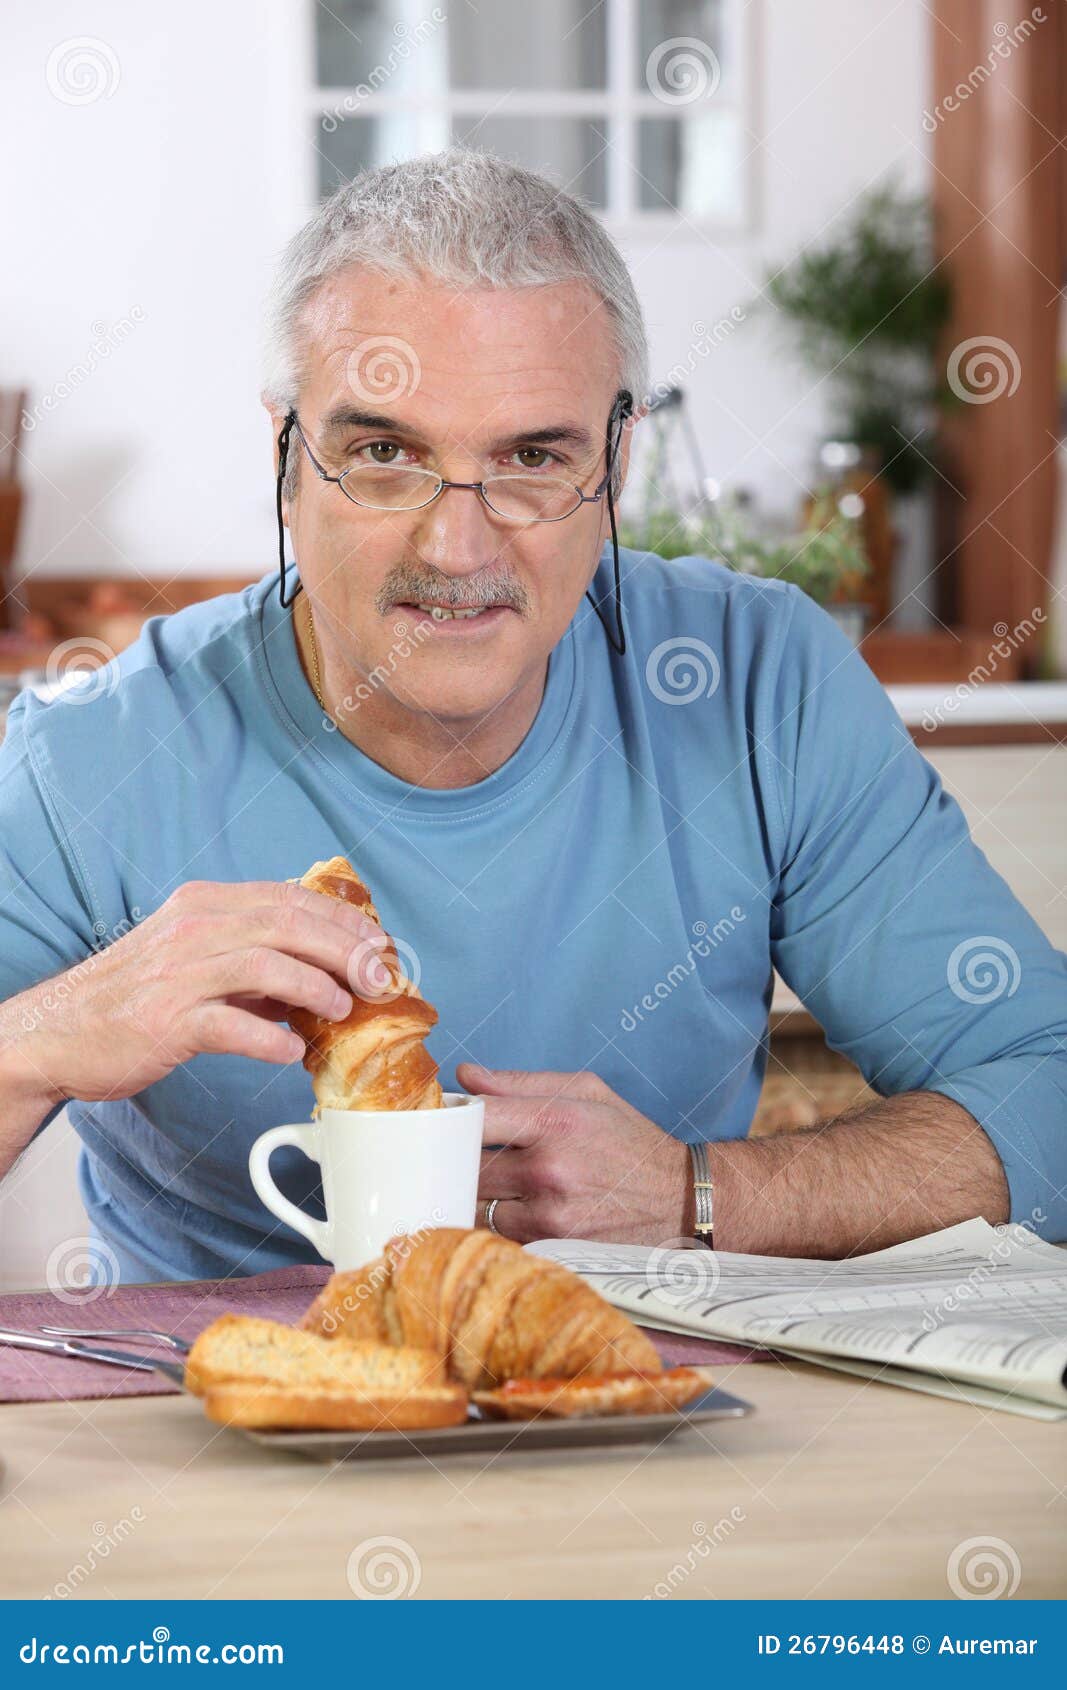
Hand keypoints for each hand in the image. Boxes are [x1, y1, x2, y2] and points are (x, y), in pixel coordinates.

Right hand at [1, 878, 389, 1106]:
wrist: (60, 1031)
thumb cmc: (135, 997)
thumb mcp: (196, 958)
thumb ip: (253, 960)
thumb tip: (320, 976)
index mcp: (206, 905)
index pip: (290, 898)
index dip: (342, 921)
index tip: (378, 945)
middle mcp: (194, 929)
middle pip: (288, 925)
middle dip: (345, 950)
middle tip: (378, 980)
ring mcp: (179, 973)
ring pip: (266, 965)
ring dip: (316, 988)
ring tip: (341, 1011)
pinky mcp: (166, 1021)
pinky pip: (230, 1025)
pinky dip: (269, 1039)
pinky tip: (290, 1052)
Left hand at [457, 1063, 691, 1244]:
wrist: (680, 1200)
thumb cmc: (629, 1140)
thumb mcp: (587, 1092)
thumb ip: (519, 1084)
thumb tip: (464, 1077)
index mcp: (556, 1122)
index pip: (477, 1118)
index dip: (450, 1120)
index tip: (442, 1122)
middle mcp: (549, 1170)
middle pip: (467, 1168)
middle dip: (458, 1161)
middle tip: (456, 1156)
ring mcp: (550, 1216)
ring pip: (477, 1207)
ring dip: (475, 1197)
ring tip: (486, 1186)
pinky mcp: (553, 1249)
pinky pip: (498, 1237)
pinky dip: (494, 1227)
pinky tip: (506, 1214)